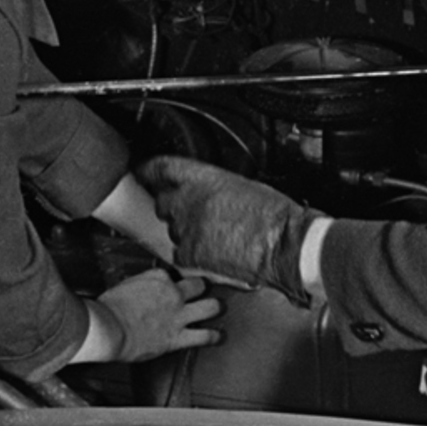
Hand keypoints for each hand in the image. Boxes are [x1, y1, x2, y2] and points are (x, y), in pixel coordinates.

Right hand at [92, 267, 220, 362]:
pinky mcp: (178, 337)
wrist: (109, 329)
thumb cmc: (108, 309)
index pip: (173, 274)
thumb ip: (138, 288)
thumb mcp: (123, 288)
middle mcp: (173, 292)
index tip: (172, 286)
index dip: (173, 282)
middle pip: (198, 284)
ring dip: (216, 307)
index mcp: (157, 277)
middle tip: (203, 291)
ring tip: (219, 308)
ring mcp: (178, 315)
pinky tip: (220, 336)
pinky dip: (214, 336)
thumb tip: (138, 294)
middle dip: (202, 287)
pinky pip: (204, 336)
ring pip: (210, 306)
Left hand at [140, 155, 312, 305]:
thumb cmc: (272, 215)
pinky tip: (213, 255)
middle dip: (173, 209)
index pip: (161, 168)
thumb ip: (212, 186)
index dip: (148, 170)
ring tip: (213, 238)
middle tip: (192, 215)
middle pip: (163, 203)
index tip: (142, 173)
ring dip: (186, 233)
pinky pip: (180, 255)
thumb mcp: (241, 185)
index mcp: (202, 178)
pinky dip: (192, 257)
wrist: (283, 244)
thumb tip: (203, 192)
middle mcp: (189, 201)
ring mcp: (186, 229)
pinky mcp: (190, 255)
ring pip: (173, 231)